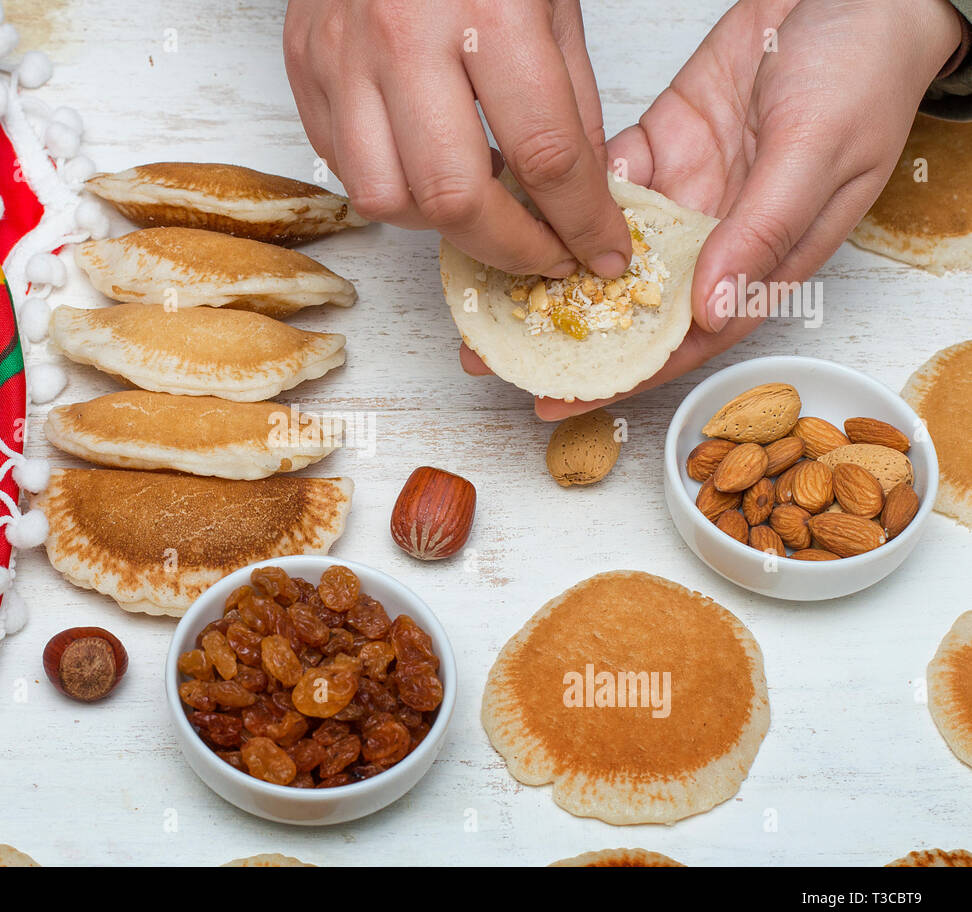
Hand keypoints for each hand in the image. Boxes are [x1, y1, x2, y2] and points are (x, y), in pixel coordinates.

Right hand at [283, 0, 630, 276]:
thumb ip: (567, 96)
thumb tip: (581, 189)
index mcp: (486, 10)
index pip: (546, 154)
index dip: (581, 221)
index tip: (599, 252)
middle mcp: (403, 39)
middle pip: (454, 197)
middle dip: (509, 248)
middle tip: (542, 255)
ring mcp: (343, 58)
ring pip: (384, 198)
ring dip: (438, 223)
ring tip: (476, 207)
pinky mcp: (306, 69)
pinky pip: (343, 164)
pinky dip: (389, 185)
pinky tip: (424, 165)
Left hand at [508, 0, 962, 418]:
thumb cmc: (865, 72)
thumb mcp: (821, 152)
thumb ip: (763, 230)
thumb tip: (709, 309)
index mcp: (765, 261)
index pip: (686, 337)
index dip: (622, 375)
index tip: (558, 400)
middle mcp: (717, 237)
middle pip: (632, 303)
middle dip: (565, 333)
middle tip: (490, 354)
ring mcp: (686, 192)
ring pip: (606, 246)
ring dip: (549, 269)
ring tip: (485, 294)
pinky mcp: (663, 143)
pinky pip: (605, 180)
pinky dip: (563, 192)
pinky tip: (519, 209)